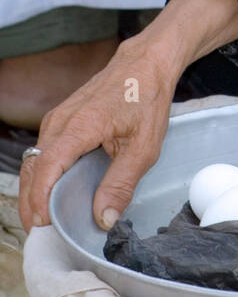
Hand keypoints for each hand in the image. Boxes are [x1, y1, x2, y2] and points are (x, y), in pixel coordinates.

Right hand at [17, 0, 237, 231]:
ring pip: (34, 161)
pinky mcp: (60, 120)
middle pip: (33, 169)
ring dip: (34, 191)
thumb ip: (121, 183)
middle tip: (42, 233)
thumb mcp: (144, 147)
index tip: (45, 224)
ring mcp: (57, 119)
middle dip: (31, 203)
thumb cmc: (146, 99)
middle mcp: (60, 121)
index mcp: (79, 126)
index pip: (47, 167)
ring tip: (44, 220)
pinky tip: (51, 194)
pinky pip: (42, 152)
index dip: (41, 199)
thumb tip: (104, 219)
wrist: (146, 63)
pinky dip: (41, 176)